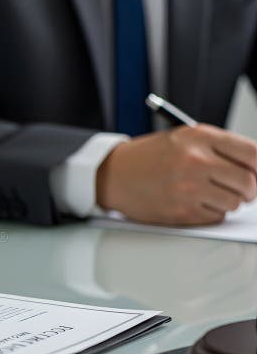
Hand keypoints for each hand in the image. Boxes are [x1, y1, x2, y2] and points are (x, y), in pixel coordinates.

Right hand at [96, 124, 256, 224]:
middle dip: (249, 189)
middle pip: (248, 181)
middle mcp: (194, 160)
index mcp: (199, 137)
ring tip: (210, 195)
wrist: (112, 174)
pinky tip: (194, 203)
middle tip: (242, 190)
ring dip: (228, 202)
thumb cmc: (148, 158)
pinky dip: (211, 213)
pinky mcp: (180, 210)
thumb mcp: (183, 139)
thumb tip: (255, 168)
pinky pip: (215, 217)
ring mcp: (187, 187)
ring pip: (234, 202)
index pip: (253, 153)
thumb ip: (219, 149)